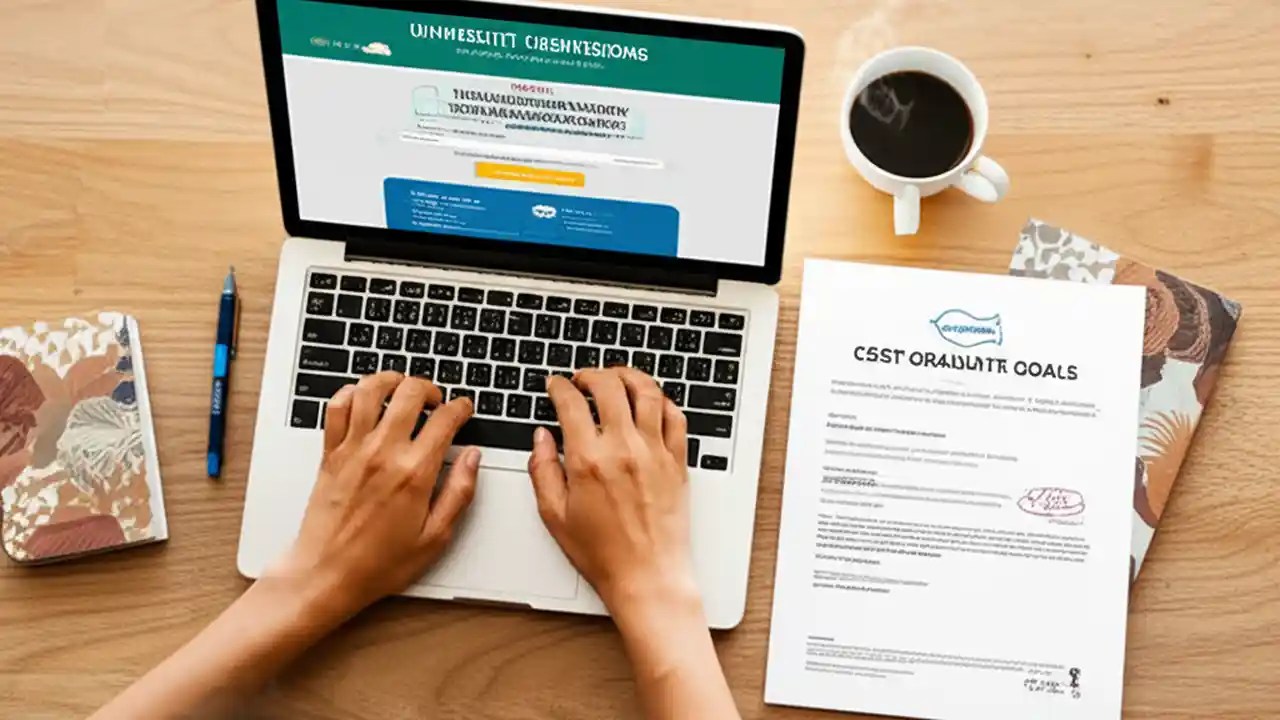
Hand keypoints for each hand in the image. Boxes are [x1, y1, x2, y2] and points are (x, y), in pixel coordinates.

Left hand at [268, 371, 479, 621]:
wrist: (326, 575)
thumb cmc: (378, 564)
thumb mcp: (435, 537)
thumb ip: (460, 492)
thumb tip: (473, 459)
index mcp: (414, 473)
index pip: (444, 419)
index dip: (461, 407)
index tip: (463, 409)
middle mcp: (382, 453)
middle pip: (410, 392)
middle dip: (430, 388)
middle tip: (436, 399)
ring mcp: (353, 450)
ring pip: (371, 390)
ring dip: (391, 380)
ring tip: (402, 387)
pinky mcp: (330, 454)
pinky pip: (337, 407)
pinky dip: (350, 393)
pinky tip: (363, 398)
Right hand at [527, 367, 696, 619]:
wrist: (647, 577)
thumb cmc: (602, 554)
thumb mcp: (554, 515)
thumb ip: (542, 470)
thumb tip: (541, 438)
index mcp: (589, 460)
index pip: (571, 402)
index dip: (559, 386)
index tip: (556, 384)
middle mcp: (624, 449)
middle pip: (609, 386)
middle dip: (591, 374)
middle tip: (583, 378)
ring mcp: (654, 452)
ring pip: (647, 392)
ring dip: (629, 376)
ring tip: (617, 377)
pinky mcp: (677, 462)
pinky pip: (675, 417)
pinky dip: (662, 401)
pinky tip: (651, 402)